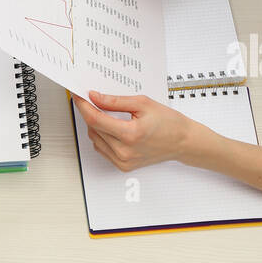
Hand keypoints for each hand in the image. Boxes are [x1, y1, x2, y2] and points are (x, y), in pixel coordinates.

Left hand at [74, 91, 194, 170]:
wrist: (183, 142)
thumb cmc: (168, 123)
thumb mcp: (142, 104)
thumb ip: (115, 101)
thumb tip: (95, 97)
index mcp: (130, 134)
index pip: (95, 119)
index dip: (84, 106)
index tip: (78, 96)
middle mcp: (124, 151)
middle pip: (93, 128)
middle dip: (91, 113)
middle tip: (95, 101)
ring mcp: (123, 161)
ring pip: (95, 139)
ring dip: (96, 126)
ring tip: (110, 116)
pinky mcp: (123, 166)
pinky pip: (102, 149)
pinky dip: (102, 137)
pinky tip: (113, 129)